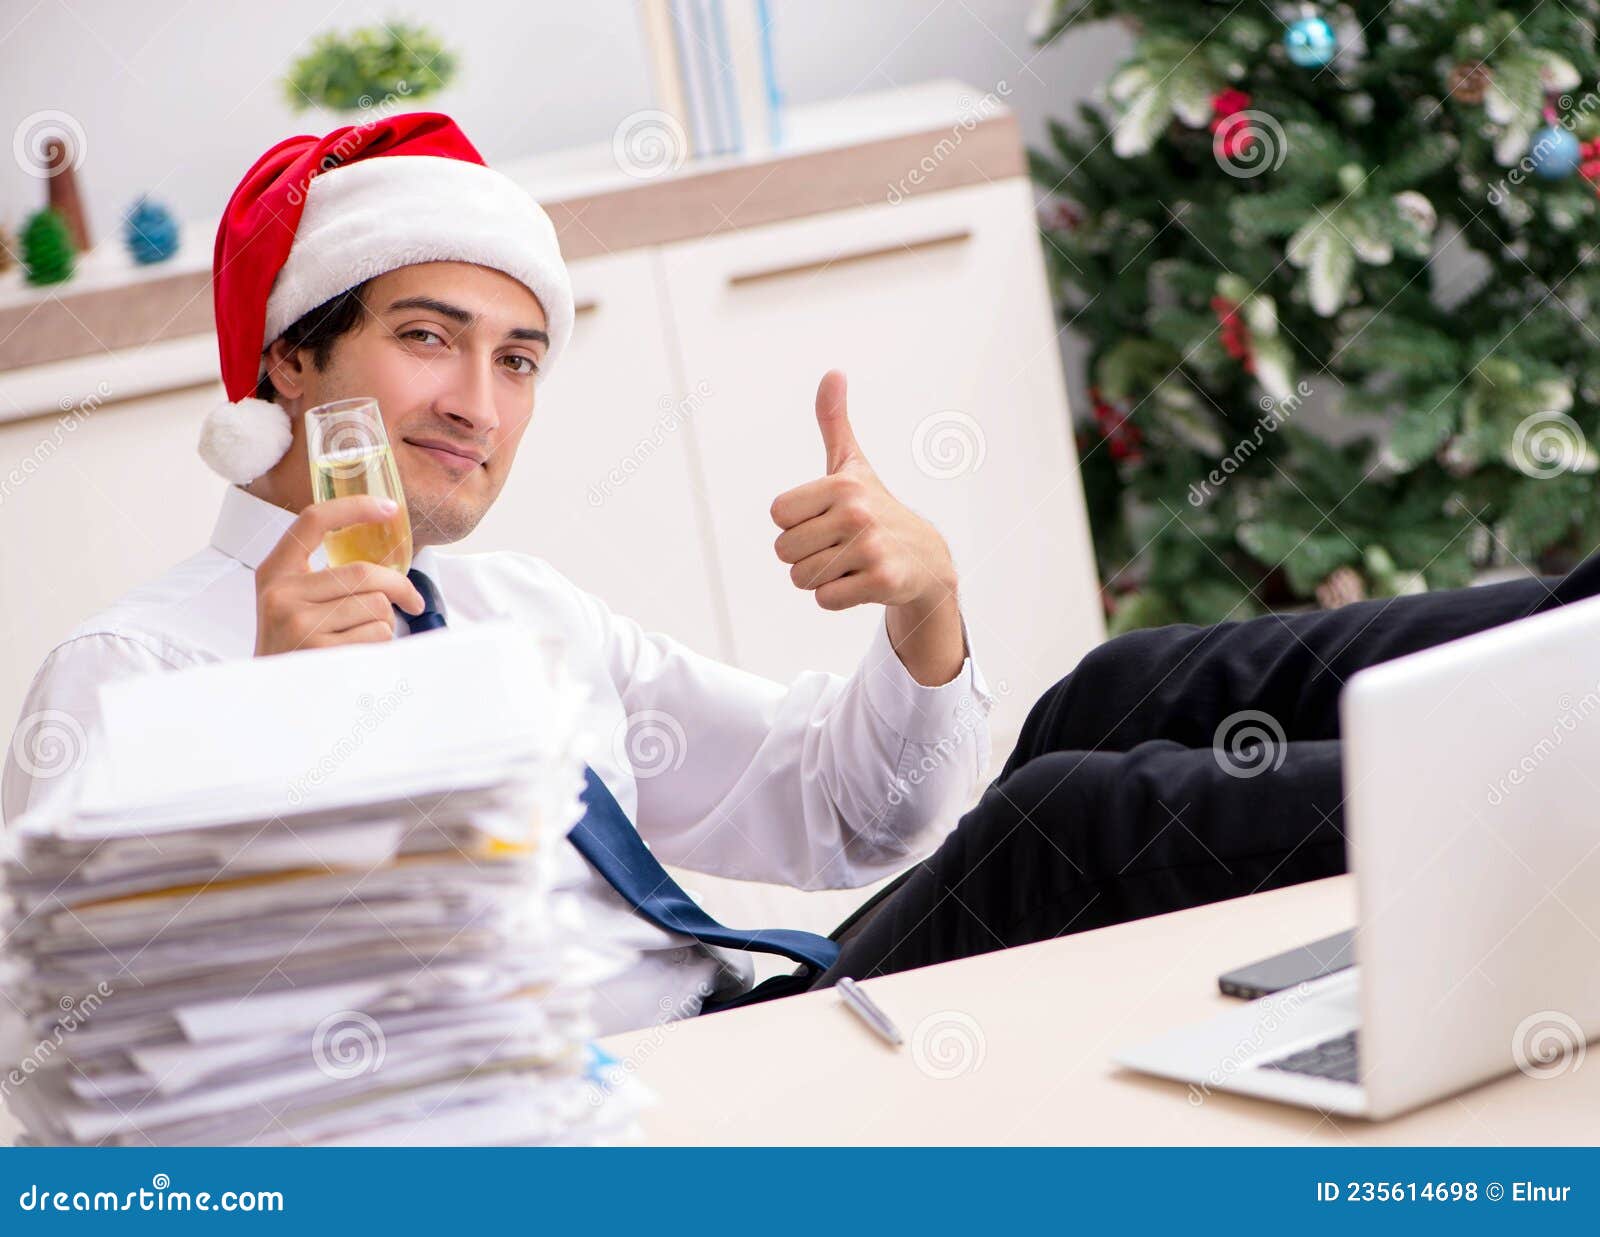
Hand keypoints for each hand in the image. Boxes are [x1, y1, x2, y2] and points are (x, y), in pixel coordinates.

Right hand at [253, 495, 425, 656]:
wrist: (269, 697)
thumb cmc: (294, 646)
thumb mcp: (291, 603)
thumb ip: (322, 578)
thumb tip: (386, 562)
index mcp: (275, 572)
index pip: (312, 521)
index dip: (354, 507)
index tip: (389, 508)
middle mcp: (280, 593)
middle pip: (363, 572)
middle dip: (400, 586)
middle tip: (413, 601)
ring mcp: (297, 622)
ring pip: (376, 606)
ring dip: (385, 622)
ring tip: (364, 636)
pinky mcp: (317, 651)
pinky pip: (376, 635)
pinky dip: (381, 644)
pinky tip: (361, 655)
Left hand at [770, 370, 965, 684]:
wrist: (925, 558)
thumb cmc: (876, 508)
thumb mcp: (853, 464)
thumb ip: (834, 422)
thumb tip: (833, 372)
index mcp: (842, 485)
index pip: (778, 515)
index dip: (795, 522)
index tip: (824, 518)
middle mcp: (857, 513)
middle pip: (784, 551)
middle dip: (804, 555)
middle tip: (837, 546)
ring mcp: (871, 549)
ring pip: (801, 578)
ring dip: (820, 578)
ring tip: (849, 563)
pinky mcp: (881, 582)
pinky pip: (825, 600)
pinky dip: (837, 597)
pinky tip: (861, 581)